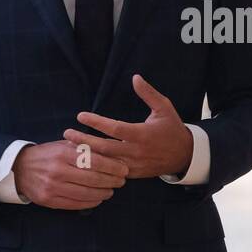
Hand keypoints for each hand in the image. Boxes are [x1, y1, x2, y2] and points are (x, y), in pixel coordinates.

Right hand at [13, 139, 127, 209]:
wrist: (19, 168)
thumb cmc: (47, 154)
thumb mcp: (63, 144)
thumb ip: (84, 147)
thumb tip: (112, 153)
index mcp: (63, 153)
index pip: (95, 161)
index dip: (113, 167)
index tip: (124, 169)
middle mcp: (58, 171)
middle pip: (93, 179)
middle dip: (112, 181)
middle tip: (122, 181)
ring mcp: (53, 187)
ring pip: (86, 193)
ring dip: (104, 193)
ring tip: (111, 190)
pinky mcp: (50, 200)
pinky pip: (76, 204)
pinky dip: (91, 202)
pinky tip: (98, 198)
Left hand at [63, 75, 194, 179]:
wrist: (185, 155)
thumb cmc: (172, 128)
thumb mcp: (164, 107)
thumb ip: (148, 93)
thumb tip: (135, 77)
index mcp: (142, 134)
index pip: (114, 128)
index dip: (96, 122)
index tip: (80, 116)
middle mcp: (136, 151)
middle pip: (104, 148)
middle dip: (84, 141)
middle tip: (67, 133)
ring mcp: (134, 165)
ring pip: (106, 163)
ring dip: (88, 156)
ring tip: (70, 148)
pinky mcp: (134, 174)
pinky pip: (112, 172)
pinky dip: (98, 167)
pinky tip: (85, 161)